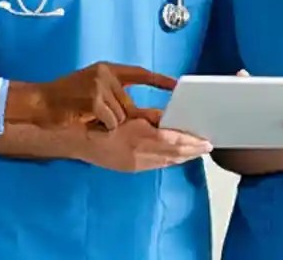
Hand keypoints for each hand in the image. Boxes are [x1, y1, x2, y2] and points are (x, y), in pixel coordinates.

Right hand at [37, 62, 175, 129]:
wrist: (41, 104)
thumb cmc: (66, 100)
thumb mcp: (93, 92)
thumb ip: (116, 97)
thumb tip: (146, 115)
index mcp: (107, 69)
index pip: (139, 73)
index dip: (159, 80)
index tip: (176, 85)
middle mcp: (105, 73)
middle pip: (130, 105)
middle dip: (125, 119)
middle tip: (111, 123)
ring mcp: (100, 85)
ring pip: (122, 116)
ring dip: (110, 124)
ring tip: (91, 120)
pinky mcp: (94, 99)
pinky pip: (111, 121)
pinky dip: (102, 127)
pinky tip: (88, 122)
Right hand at [80, 118, 212, 172]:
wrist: (75, 139)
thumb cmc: (99, 120)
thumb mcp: (128, 114)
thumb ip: (150, 117)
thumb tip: (170, 118)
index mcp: (141, 138)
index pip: (175, 142)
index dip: (193, 143)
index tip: (207, 141)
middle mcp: (140, 154)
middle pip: (174, 154)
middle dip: (192, 152)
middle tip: (207, 147)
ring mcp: (134, 164)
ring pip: (166, 162)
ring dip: (183, 157)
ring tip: (197, 151)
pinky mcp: (129, 168)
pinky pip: (156, 165)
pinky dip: (170, 160)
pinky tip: (176, 156)